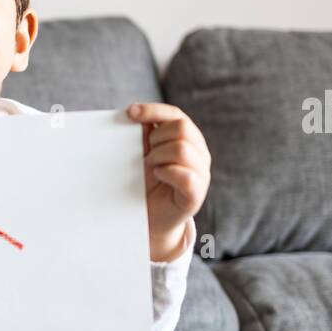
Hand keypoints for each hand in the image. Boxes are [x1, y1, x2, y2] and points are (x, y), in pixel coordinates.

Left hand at [128, 102, 210, 261]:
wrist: (151, 220)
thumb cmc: (147, 185)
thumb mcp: (143, 156)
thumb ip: (145, 136)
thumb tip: (135, 113)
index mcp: (188, 139)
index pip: (175, 114)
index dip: (153, 110)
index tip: (130, 113)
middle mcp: (199, 153)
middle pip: (182, 127)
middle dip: (156, 139)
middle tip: (144, 157)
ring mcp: (201, 173)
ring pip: (182, 149)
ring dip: (159, 157)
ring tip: (150, 168)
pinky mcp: (196, 193)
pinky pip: (186, 176)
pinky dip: (167, 173)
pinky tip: (158, 176)